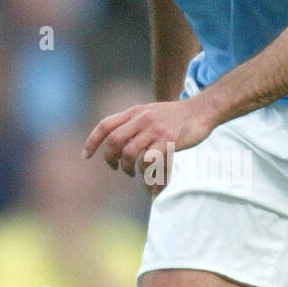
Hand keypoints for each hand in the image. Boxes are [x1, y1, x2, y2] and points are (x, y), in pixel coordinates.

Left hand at [82, 96, 215, 193]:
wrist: (201, 110)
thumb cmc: (176, 116)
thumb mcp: (150, 112)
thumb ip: (134, 122)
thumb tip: (119, 143)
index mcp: (135, 111)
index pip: (105, 125)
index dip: (92, 141)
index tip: (86, 156)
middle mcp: (142, 119)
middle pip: (114, 140)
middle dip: (110, 158)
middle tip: (115, 167)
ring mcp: (155, 130)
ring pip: (130, 153)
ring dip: (128, 168)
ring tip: (132, 172)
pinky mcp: (168, 141)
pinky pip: (149, 160)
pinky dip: (146, 173)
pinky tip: (149, 176)